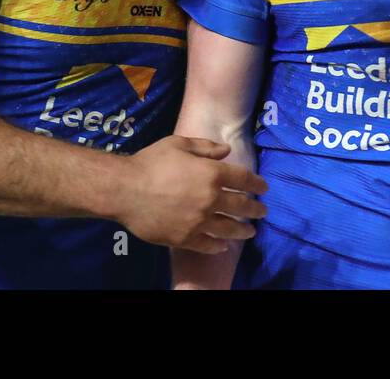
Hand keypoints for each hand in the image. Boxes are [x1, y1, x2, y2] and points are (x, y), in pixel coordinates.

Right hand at [117, 135, 267, 252]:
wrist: (125, 190)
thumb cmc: (151, 162)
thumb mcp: (178, 144)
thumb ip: (205, 147)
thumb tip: (226, 151)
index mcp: (212, 174)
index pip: (243, 179)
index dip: (257, 183)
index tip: (264, 188)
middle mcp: (211, 199)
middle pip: (241, 206)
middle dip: (255, 209)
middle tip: (262, 211)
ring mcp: (199, 221)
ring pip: (228, 229)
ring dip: (242, 230)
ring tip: (250, 232)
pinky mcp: (185, 238)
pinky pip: (207, 245)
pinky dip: (218, 246)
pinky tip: (223, 246)